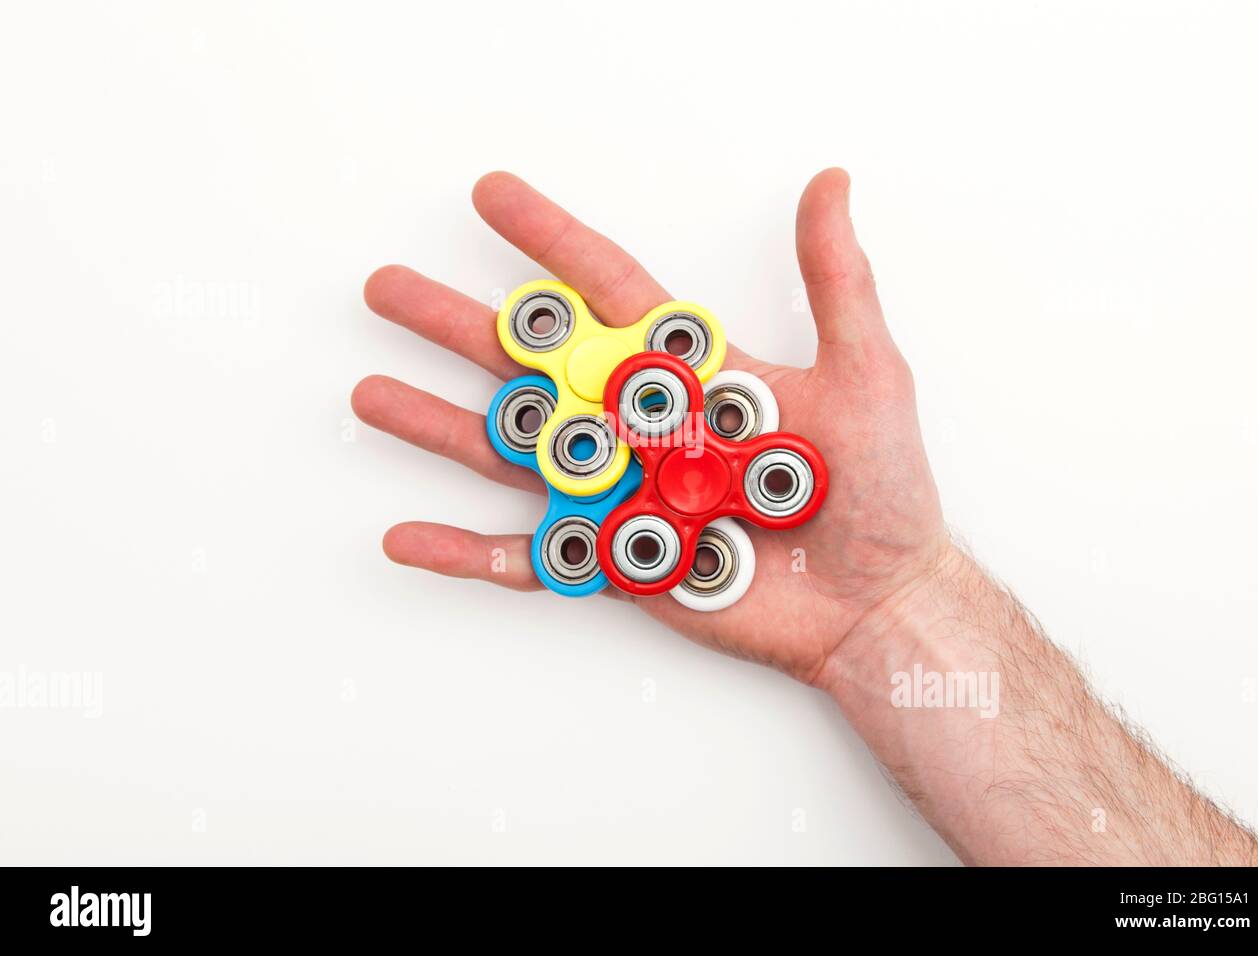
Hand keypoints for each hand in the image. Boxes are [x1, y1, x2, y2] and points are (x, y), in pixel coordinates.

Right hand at [352, 169, 950, 685]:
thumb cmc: (881, 491)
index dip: (548, 241)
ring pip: (514, 454)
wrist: (877, 600)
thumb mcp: (866, 372)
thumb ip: (836, 279)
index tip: (491, 196)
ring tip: (371, 393)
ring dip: (438, 424)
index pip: (605, 291)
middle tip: (388, 289)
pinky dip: (466, 551)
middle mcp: (641, 426)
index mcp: (689, 373)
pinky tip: (407, 535)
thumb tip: (829, 183)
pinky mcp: (618, 562)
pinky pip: (529, 559)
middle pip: (533, 368)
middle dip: (457, 327)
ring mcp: (622, 494)